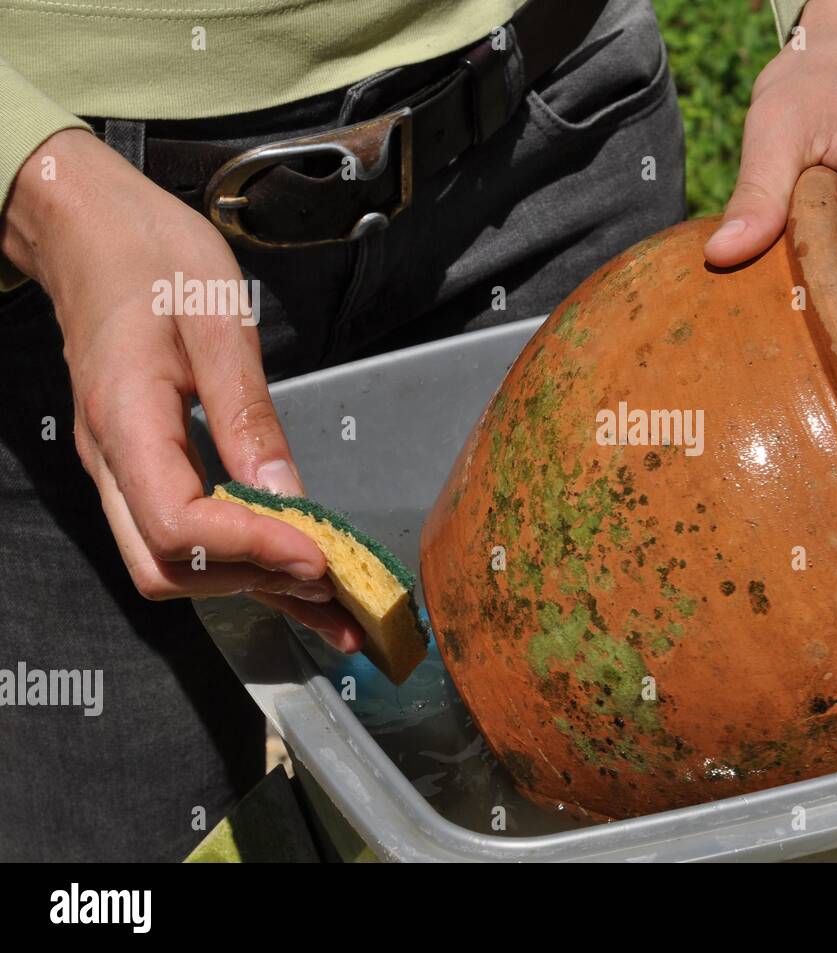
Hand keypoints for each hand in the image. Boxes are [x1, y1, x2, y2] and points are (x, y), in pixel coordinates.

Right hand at [0, 129, 362, 651]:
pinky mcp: (148, 468)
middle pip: (170, 565)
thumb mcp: (215, 321)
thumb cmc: (150, 258)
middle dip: (256, 583)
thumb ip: (248, 415)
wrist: (88, 229)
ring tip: (334, 606)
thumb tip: (286, 498)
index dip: (252, 548)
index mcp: (125, 422)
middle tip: (339, 587)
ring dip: (255, 587)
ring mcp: (124, 471)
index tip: (319, 555)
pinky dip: (243, 564)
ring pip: (177, 562)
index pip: (180, 523)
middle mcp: (114, 462)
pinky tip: (297, 579)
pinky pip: (189, 534)